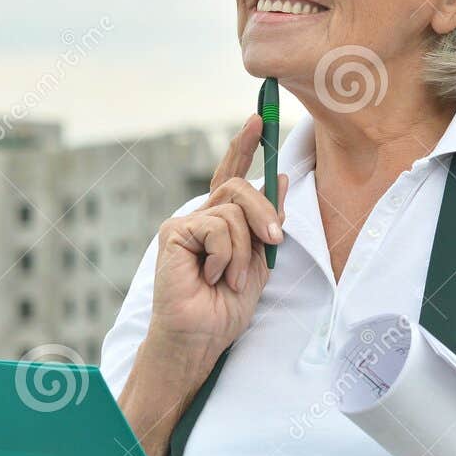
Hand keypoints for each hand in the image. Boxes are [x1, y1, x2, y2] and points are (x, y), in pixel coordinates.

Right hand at [147, 113, 288, 359]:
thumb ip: (268, 221)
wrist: (202, 336)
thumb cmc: (226, 306)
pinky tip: (213, 276)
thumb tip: (281, 177)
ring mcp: (186, 223)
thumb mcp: (260, 260)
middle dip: (265, 213)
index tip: (258, 120)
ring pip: (234, 210)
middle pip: (241, 187)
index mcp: (222, 222)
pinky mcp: (174, 232)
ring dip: (244, 251)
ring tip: (233, 279)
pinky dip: (226, 256)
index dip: (244, 147)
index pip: (233, 176)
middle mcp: (202, 216)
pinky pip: (217, 227)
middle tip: (274, 242)